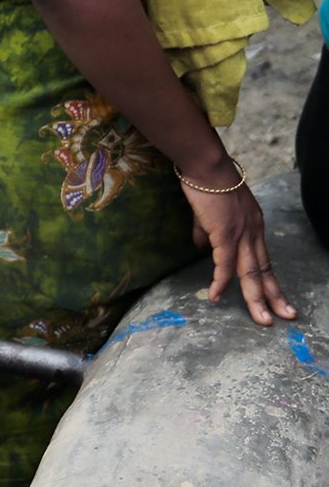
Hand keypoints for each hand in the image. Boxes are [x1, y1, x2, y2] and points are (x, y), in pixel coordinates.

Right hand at [182, 168, 296, 326]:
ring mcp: (241, 235)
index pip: (264, 260)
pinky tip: (216, 296)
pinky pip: (224, 264)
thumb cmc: (207, 183)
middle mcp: (253, 233)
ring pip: (250, 273)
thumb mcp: (211, 212)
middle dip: (274, 296)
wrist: (206, 167)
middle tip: (285, 316)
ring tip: (262, 319)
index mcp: (253, 227)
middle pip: (264, 271)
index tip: (277, 298)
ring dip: (256, 298)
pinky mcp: (225, 235)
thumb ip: (206, 232)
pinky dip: (220, 282)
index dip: (270, 280)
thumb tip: (201, 248)